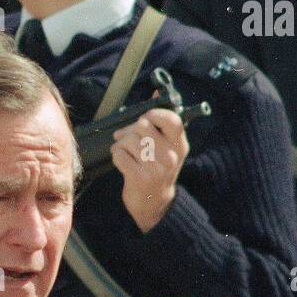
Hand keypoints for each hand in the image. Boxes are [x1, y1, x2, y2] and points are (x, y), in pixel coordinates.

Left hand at [111, 107, 189, 231]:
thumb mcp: (167, 147)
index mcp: (180, 145)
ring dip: (120, 144)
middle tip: (126, 138)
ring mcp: (156, 168)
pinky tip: (122, 162)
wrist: (155, 203)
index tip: (145, 119)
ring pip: (128, 140)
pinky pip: (119, 155)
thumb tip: (157, 92)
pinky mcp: (139, 178)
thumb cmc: (158, 169)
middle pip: (142, 126)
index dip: (154, 114)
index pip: (171, 119)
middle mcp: (171, 156)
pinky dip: (116, 156)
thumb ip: (162, 122)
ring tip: (123, 151)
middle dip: (129, 130)